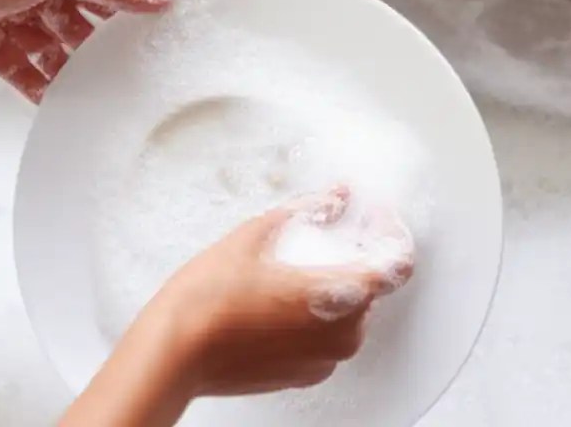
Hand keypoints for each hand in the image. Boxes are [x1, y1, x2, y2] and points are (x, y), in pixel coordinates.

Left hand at [0, 0, 172, 100]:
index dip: (141, 0)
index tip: (173, 26)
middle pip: (88, 19)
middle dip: (113, 42)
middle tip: (143, 68)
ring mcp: (15, 21)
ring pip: (60, 48)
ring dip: (80, 68)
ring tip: (107, 92)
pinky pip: (28, 72)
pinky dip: (45, 88)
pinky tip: (64, 103)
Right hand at [59, 187, 415, 426]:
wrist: (172, 354)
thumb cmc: (207, 300)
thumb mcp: (259, 233)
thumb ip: (309, 209)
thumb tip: (336, 195)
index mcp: (343, 296)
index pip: (399, 264)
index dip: (390, 233)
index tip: (373, 218)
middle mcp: (344, 334)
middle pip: (372, 287)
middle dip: (358, 255)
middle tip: (335, 231)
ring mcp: (325, 360)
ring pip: (350, 313)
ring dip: (335, 285)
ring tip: (301, 263)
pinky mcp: (304, 375)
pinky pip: (326, 338)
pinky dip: (316, 315)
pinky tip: (285, 297)